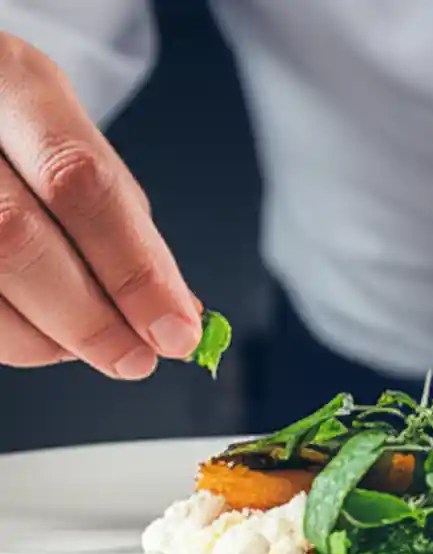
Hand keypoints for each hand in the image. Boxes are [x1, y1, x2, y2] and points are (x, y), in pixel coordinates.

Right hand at [0, 33, 199, 378]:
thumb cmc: (8, 129)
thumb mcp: (69, 144)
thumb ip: (125, 224)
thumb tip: (180, 313)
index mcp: (12, 80)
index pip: (79, 182)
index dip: (133, 269)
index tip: (178, 331)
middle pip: (15, 238)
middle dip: (89, 318)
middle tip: (137, 359)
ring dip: (43, 338)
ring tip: (83, 342)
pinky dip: (6, 335)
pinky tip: (34, 330)